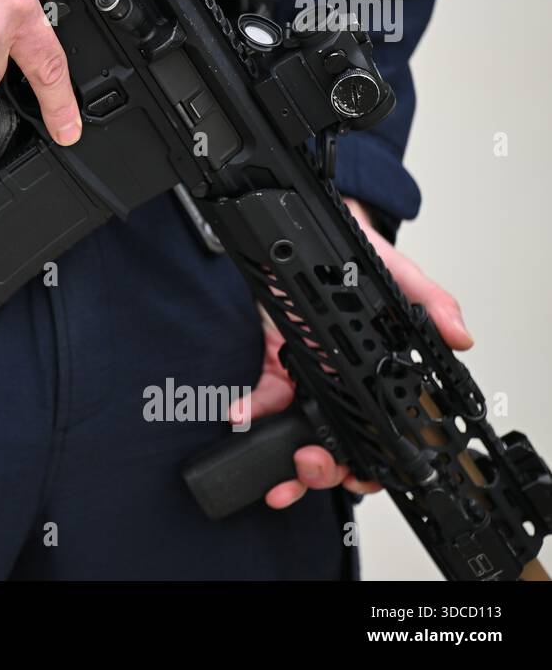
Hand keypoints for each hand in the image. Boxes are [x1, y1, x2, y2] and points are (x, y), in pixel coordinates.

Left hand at [231, 198, 475, 508]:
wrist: (305, 230)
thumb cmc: (354, 257)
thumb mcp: (395, 273)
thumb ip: (425, 299)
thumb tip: (458, 333)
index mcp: (376, 369)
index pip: (380, 429)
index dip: (371, 461)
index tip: (359, 472)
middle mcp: (341, 378)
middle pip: (337, 442)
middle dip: (324, 468)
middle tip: (310, 466)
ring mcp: (306, 372)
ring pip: (298, 429)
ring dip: (283, 455)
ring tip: (278, 465)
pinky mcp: (274, 359)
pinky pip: (263, 395)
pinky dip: (253, 409)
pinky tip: (243, 413)